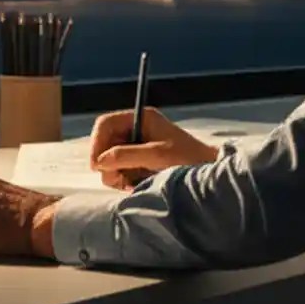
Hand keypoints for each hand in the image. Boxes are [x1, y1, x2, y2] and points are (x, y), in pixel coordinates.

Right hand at [89, 107, 217, 190]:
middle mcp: (136, 130)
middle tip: (119, 180)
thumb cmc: (188, 158)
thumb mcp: (157, 155)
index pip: (105, 124)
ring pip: (109, 160)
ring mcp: (136, 147)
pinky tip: (137, 185)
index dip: (97, 143)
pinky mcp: (139, 162)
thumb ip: (126, 155)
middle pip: (104, 144)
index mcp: (140, 118)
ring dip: (116, 174)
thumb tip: (100, 162)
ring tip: (133, 183)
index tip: (97, 165)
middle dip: (107, 163)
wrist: (207, 174)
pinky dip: (123, 180)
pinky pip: (119, 171)